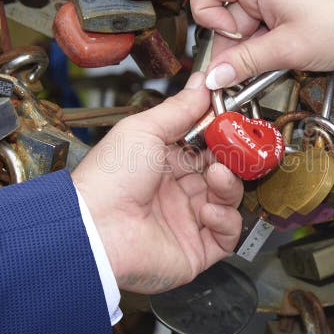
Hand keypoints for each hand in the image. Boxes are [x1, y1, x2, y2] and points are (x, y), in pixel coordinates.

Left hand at [71, 73, 243, 294]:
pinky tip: (207, 211)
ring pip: (227, 201)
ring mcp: (186, 221)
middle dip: (232, 159)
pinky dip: (225, 220)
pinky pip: (226, 235)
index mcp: (161, 164)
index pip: (204, 147)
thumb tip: (203, 82)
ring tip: (218, 176)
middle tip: (238, 148)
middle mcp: (175, 192)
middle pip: (221, 172)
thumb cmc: (109, 178)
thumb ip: (179, 107)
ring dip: (229, 185)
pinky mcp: (195, 250)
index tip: (234, 122)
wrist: (95, 228)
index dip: (221, 136)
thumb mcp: (145, 129)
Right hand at [190, 0, 333, 88]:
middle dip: (231, 43)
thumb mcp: (287, 49)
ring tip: (272, 67)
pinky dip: (266, 46)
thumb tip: (214, 77)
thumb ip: (245, 63)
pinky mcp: (291, 7)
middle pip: (225, 10)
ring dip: (250, 49)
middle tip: (242, 73)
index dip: (206, 14)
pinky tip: (282, 61)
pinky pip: (264, 26)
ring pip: (245, 23)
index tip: (229, 39)